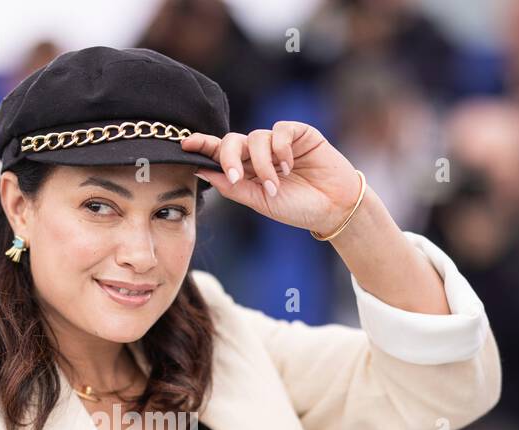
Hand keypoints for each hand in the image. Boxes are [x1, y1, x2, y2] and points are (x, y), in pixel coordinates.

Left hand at [179, 121, 362, 234]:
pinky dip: (280, 149)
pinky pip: (280, 130)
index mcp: (247, 170)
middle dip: (229, 156)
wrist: (333, 209)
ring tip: (275, 185)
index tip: (185, 145)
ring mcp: (280, 142)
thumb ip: (232, 186)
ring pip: (256, 137)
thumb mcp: (259, 202)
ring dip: (262, 164)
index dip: (203, 146)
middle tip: (235, 175)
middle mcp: (260, 153)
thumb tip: (201, 171)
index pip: (220, 152)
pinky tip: (289, 166)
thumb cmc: (297, 208)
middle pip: (233, 140)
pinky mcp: (300, 133)